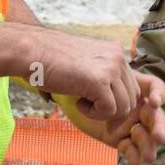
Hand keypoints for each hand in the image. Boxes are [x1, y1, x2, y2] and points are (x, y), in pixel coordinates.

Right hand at [20, 27, 139, 119]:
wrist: (32, 51)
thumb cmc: (52, 60)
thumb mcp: (86, 62)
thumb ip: (103, 76)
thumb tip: (117, 107)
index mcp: (116, 51)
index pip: (132, 85)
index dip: (118, 102)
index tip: (100, 107)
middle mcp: (118, 57)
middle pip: (132, 98)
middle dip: (114, 111)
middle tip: (92, 109)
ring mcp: (111, 68)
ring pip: (124, 108)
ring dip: (102, 113)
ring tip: (82, 102)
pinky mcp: (100, 82)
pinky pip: (109, 111)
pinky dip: (93, 114)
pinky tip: (78, 101)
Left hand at [58, 72, 164, 164]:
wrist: (68, 95)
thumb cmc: (82, 79)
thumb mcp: (94, 73)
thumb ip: (105, 75)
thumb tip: (111, 72)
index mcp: (135, 86)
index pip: (156, 87)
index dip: (159, 94)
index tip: (154, 102)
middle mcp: (137, 105)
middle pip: (155, 116)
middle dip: (158, 127)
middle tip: (159, 138)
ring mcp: (129, 123)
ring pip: (145, 135)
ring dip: (148, 146)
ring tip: (149, 157)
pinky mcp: (119, 139)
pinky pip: (130, 149)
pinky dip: (133, 157)